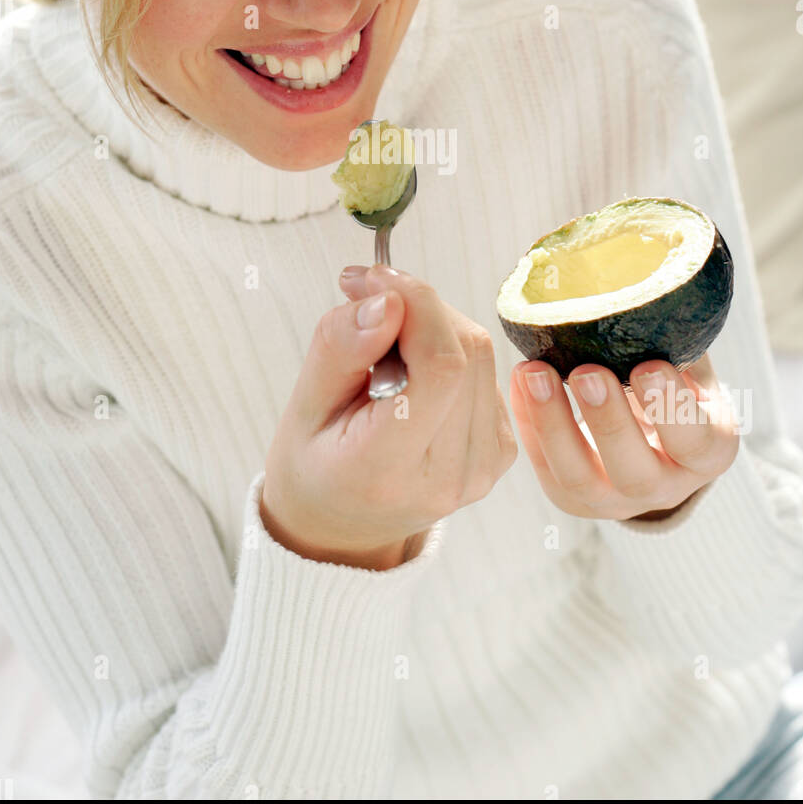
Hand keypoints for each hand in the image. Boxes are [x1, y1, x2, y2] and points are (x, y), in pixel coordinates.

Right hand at [260, 264, 517, 569]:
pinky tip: (412, 370)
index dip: (416, 305)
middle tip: (366, 299)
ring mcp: (482, 469)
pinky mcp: (500, 452)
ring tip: (384, 343)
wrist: (342, 523)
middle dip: (418, 306)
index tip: (371, 281)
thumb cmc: (316, 462)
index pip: (439, 368)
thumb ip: (340, 348)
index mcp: (387, 469)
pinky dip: (450, 350)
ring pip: (480, 353)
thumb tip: (388, 300)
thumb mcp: (302, 406)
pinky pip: (486, 371)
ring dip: (434, 325)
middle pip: (464, 351)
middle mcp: (448, 476)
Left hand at [509, 353, 738, 520]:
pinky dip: (528, 423)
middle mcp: (665, 488)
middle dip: (608, 421)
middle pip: (636, 471)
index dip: (672, 408)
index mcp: (707, 453)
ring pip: (580, 479)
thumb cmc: (675, 391)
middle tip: (587, 371)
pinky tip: (519, 378)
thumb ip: (679, 342)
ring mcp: (615, 500)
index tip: (649, 365)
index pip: (695, 442)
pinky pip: (545, 468)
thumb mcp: (692, 371)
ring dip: (554, 425)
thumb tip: (654, 283)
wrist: (655, 439)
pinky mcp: (573, 498)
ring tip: (535, 372)